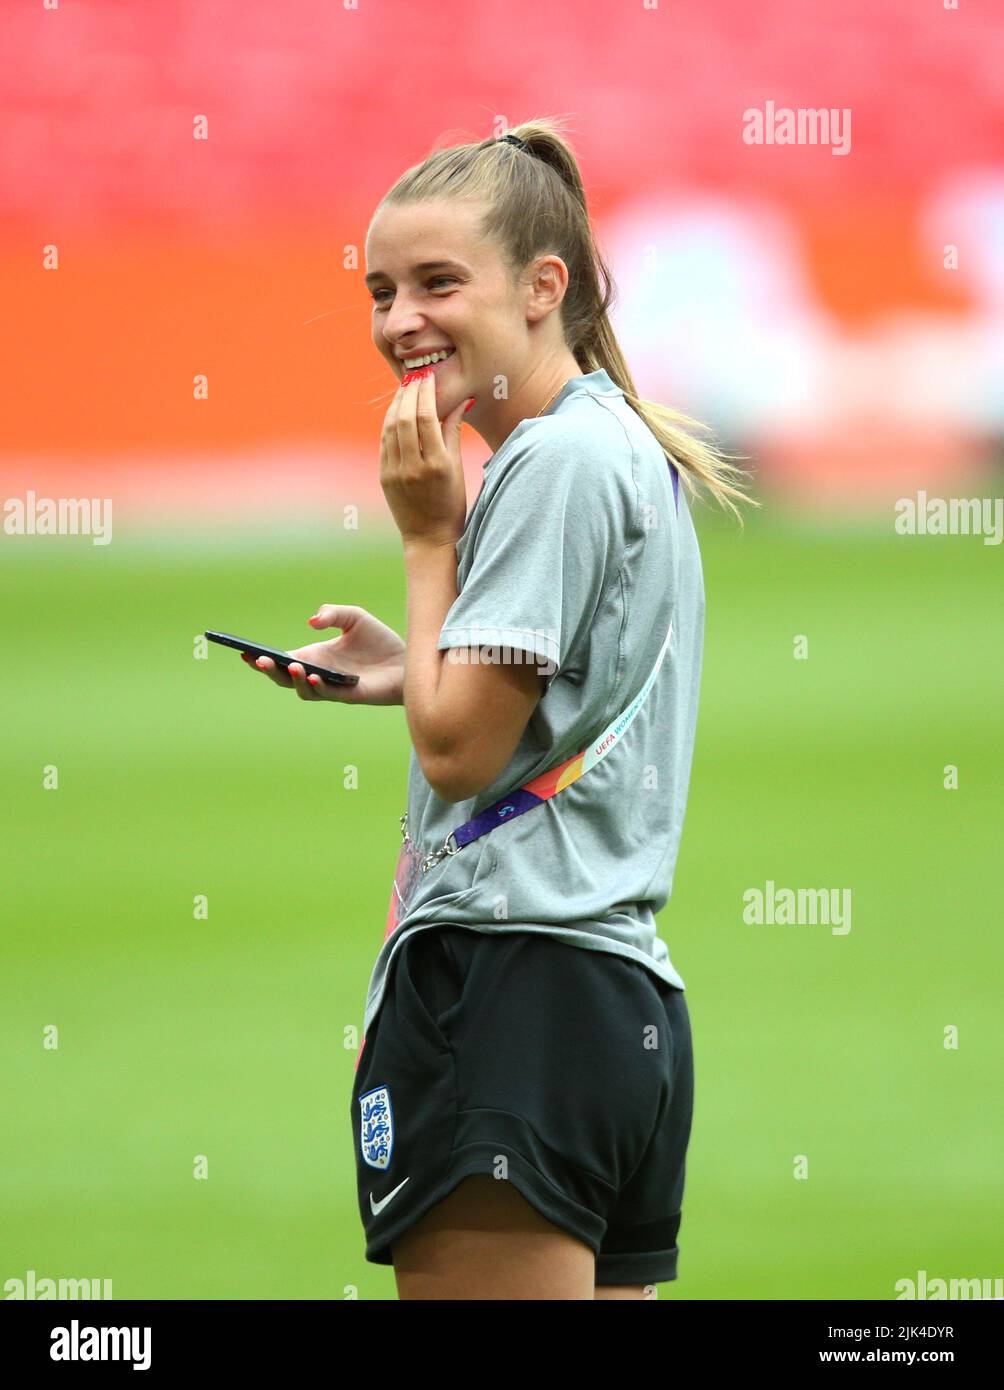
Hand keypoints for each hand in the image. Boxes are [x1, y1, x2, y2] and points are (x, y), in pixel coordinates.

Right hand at [241, 605, 405, 704]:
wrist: (407, 659)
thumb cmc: (379, 640)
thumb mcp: (353, 617)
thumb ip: (332, 613)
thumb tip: (311, 620)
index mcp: (314, 656)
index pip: (281, 661)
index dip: (261, 659)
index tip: (243, 652)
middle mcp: (318, 673)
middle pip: (284, 678)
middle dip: (269, 670)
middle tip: (257, 659)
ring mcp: (331, 686)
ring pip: (302, 689)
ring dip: (293, 678)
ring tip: (291, 665)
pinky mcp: (348, 695)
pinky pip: (327, 694)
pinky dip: (317, 686)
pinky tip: (314, 675)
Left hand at [380, 368, 473, 546]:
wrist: (429, 537)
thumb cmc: (451, 503)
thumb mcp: (457, 468)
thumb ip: (453, 432)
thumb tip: (458, 401)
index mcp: (438, 465)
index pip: (427, 417)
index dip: (426, 392)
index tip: (429, 376)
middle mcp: (414, 467)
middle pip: (406, 418)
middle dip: (410, 392)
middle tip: (416, 375)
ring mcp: (395, 472)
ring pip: (391, 427)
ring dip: (397, 403)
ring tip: (406, 387)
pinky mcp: (384, 476)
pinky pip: (385, 441)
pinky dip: (390, 421)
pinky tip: (397, 410)